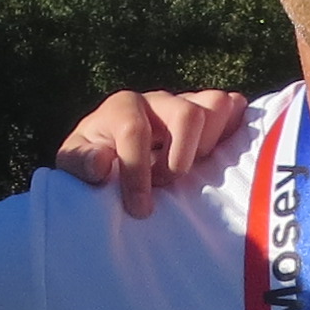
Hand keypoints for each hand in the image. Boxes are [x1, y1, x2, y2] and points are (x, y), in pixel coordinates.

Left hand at [50, 89, 248, 215]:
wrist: (113, 157)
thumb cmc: (93, 163)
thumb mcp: (74, 165)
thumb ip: (80, 162)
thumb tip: (103, 163)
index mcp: (122, 109)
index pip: (135, 132)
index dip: (138, 174)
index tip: (139, 209)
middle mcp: (157, 101)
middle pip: (187, 114)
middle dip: (180, 158)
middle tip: (166, 185)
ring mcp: (187, 104)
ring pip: (216, 104)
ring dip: (209, 144)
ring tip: (191, 169)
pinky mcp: (211, 113)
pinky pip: (236, 107)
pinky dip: (235, 129)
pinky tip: (219, 156)